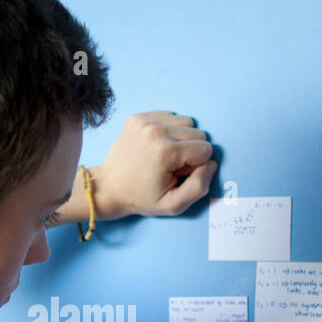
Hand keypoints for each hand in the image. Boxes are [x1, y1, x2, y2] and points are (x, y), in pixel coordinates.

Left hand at [90, 111, 216, 218]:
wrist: (109, 187)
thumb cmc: (142, 198)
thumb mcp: (173, 205)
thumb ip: (199, 187)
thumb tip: (212, 164)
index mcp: (166, 152)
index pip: (205, 149)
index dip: (196, 166)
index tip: (177, 175)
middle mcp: (156, 131)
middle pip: (198, 133)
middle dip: (190, 151)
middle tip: (170, 166)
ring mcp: (145, 121)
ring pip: (186, 122)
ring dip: (181, 138)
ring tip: (163, 155)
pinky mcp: (137, 117)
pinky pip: (169, 116)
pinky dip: (168, 130)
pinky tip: (155, 146)